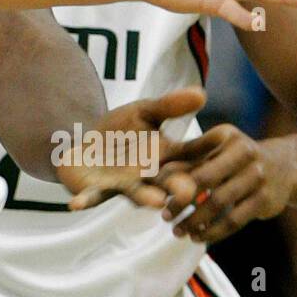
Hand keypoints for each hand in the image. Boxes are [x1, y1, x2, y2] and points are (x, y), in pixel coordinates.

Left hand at [62, 87, 205, 209]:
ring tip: (155, 202)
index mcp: (165, 160)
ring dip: (144, 198)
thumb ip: (169, 106)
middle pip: (168, 185)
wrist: (85, 144)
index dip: (203, 152)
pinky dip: (86, 200)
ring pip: (137, 195)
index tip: (221, 142)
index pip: (188, 158)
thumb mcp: (144, 113)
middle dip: (178, 189)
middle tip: (190, 191)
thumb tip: (201, 93)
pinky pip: (93, 197)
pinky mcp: (99, 192)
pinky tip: (75, 204)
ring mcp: (124, 188)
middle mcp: (149, 179)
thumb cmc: (121, 131)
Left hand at [155, 125, 296, 243]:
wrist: (286, 166)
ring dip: (195, 220)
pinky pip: (235, 220)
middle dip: (180, 199)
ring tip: (178, 231)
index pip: (192, 156)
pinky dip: (214, 231)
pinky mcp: (265, 199)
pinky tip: (198, 237)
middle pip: (204, 179)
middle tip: (164, 215)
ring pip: (218, 203)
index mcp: (226, 136)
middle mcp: (244, 152)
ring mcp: (257, 176)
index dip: (170, 174)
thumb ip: (188, 157)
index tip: (153, 190)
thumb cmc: (237, 158)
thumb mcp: (217, 147)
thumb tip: (150, 170)